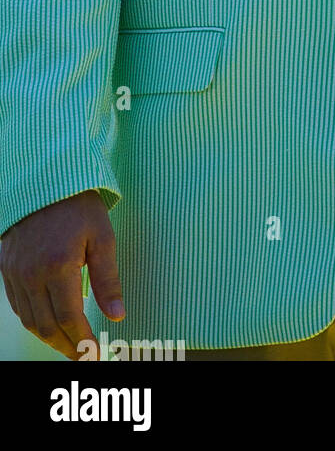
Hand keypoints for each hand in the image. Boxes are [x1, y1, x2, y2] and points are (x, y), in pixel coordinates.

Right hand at [0, 191, 123, 360]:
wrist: (44, 183)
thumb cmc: (79, 207)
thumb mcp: (103, 237)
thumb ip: (108, 279)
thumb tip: (117, 314)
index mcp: (58, 266)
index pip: (69, 318)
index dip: (83, 340)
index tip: (95, 352)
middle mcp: (32, 275)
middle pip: (46, 326)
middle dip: (66, 346)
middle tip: (83, 356)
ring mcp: (16, 274)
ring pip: (29, 321)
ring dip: (49, 338)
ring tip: (69, 345)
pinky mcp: (7, 270)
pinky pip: (18, 307)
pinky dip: (33, 321)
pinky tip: (48, 324)